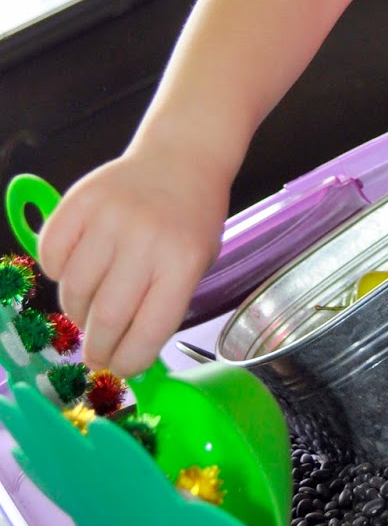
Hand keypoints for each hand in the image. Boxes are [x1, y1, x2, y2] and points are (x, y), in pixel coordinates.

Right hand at [36, 146, 229, 378]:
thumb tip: (127, 353)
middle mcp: (145, 239)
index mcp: (183, 260)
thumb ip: (166, 302)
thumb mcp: (199, 261)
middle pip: (107, 317)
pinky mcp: (79, 200)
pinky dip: (57, 272)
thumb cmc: (191, 218)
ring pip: (74, 289)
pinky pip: (51, 254)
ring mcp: (110, 217)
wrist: (182, 156)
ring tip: (90, 307)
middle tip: (98, 354)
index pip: (149, 330)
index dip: (130, 361)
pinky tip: (77, 268)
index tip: (121, 369)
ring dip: (76, 311)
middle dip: (98, 348)